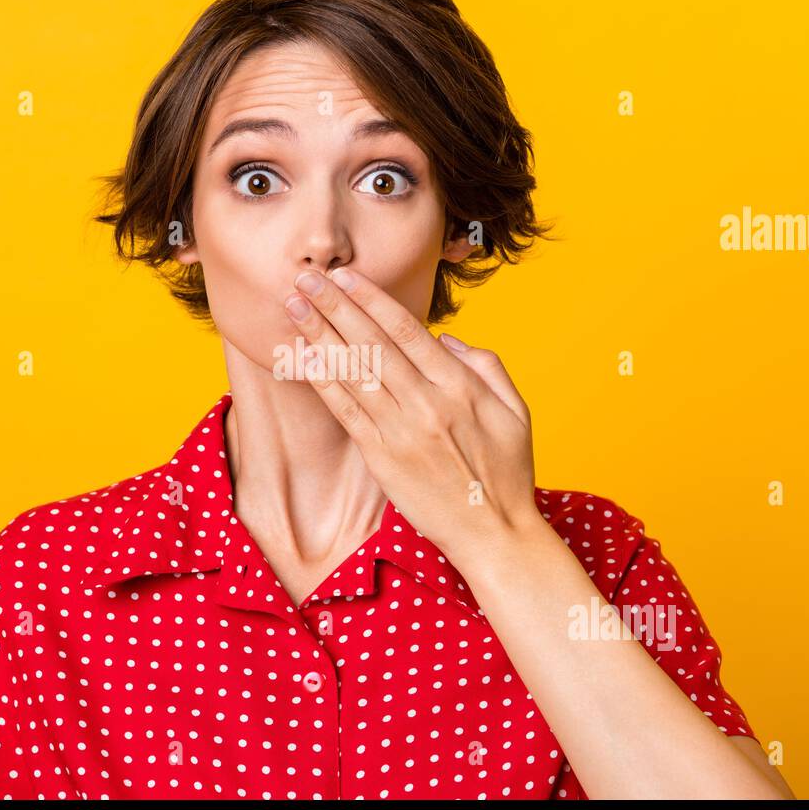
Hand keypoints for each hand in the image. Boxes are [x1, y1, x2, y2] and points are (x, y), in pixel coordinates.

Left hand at [283, 266, 541, 567]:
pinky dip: (322, 382)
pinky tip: (300, 358)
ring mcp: (401, 432)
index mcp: (460, 387)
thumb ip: (486, 366)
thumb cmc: (507, 473)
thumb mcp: (516, 411)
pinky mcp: (381, 458)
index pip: (407, 331)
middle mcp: (427, 404)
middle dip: (336, 306)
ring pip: (353, 372)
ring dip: (319, 335)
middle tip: (306, 276)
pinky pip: (345, 411)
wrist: (495, 534)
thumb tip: (444, 338)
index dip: (372, 300)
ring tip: (293, 306)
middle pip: (372, 344)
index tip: (346, 275)